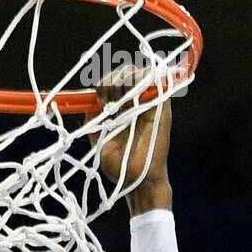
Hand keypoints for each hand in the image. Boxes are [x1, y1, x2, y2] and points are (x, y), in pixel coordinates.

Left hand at [91, 68, 172, 214]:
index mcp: (120, 108)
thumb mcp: (98, 139)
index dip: (103, 82)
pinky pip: (157, 79)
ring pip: (139, 72)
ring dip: (124, 81)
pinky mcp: (162, 105)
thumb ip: (93, 119)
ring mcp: (149, 101)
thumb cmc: (118, 165)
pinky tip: (132, 98)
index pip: (113, 80)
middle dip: (112, 80)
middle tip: (106, 102)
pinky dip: (143, 81)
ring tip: (118, 103)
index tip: (98, 100)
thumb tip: (88, 100)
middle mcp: (135, 101)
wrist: (136, 180)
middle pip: (125, 71)